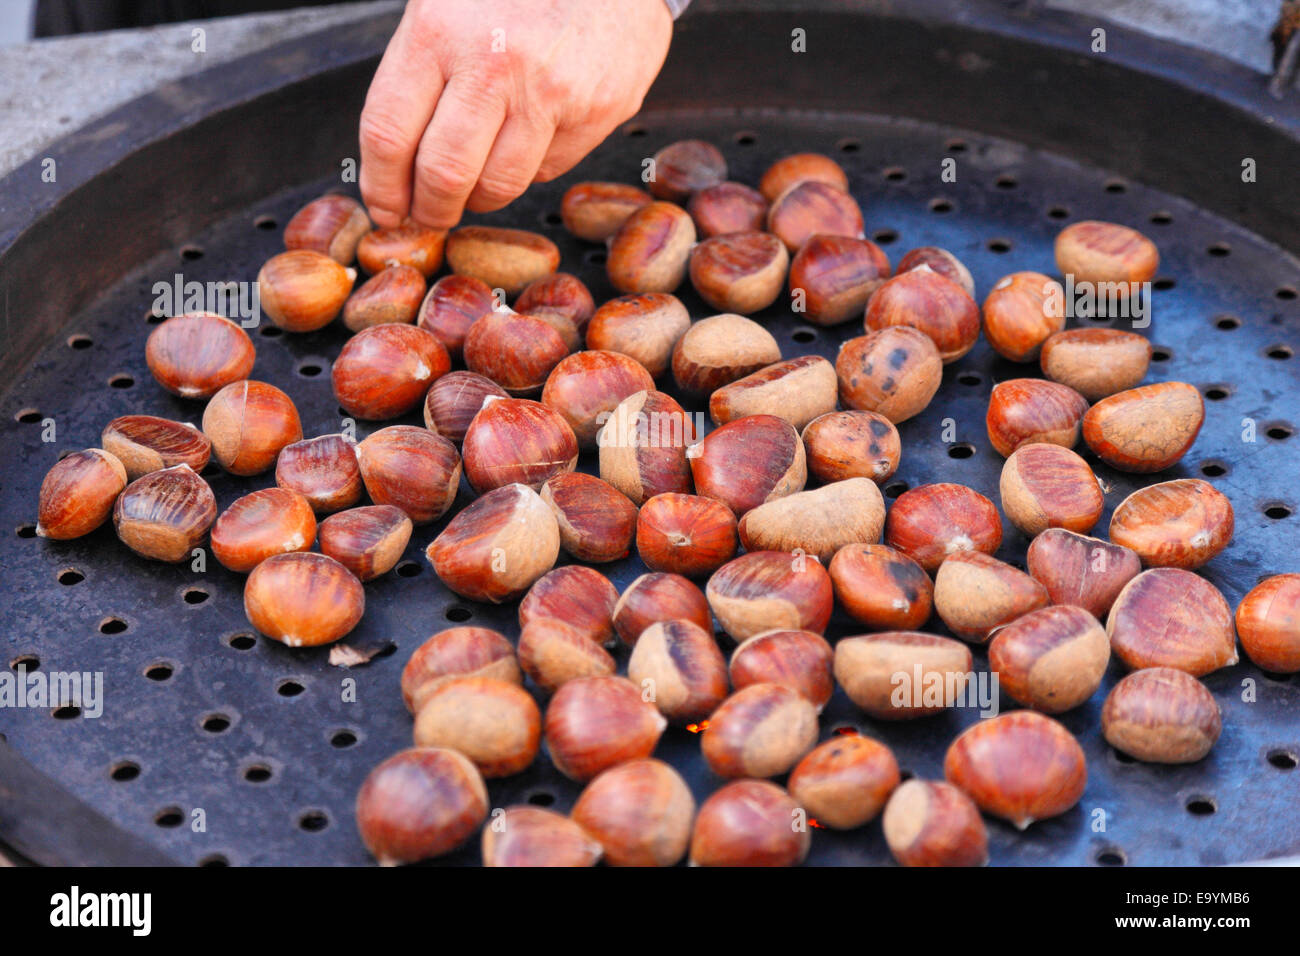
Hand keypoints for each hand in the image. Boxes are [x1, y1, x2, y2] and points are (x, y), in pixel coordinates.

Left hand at [359, 0, 672, 230]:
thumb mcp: (447, 7)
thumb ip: (418, 74)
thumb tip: (391, 159)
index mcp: (438, 31)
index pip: (388, 133)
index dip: (382, 186)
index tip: (385, 207)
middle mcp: (493, 63)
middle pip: (444, 174)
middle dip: (431, 208)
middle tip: (429, 214)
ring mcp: (548, 92)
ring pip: (498, 186)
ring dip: (480, 197)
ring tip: (476, 183)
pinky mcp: (593, 112)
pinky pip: (547, 170)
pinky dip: (530, 167)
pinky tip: (530, 135)